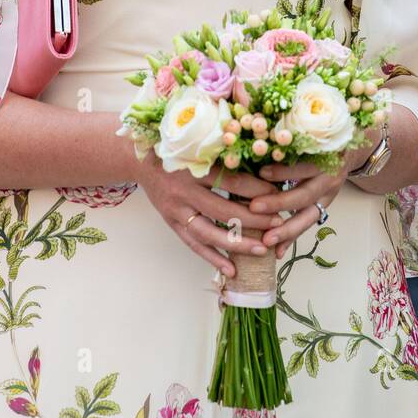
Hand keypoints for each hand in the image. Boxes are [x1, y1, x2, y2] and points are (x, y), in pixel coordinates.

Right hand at [135, 154, 284, 277]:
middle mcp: (184, 190)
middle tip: (278, 225)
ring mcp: (176, 210)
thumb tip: (265, 171)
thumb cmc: (177, 149)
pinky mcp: (171, 222)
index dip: (257, 191)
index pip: (232, 182)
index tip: (279, 196)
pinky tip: (231, 269)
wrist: (139, 158)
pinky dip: (212, 258)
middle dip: (254, 220)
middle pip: (223, 210)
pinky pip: (193, 244)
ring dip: (236, 244)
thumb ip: (225, 158)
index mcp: (195, 167)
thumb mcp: (199, 147)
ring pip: (209, 233)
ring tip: (261, 251)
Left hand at [246, 129, 383, 257]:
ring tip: (266, 241)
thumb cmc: (319, 129)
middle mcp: (329, 176)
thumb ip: (276, 118)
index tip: (261, 173)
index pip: (304, 164)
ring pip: (308, 216)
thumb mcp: (306, 121)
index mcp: (325, 154)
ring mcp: (329, 194)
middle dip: (279, 203)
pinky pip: (307, 224)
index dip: (284, 170)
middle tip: (254, 208)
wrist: (354, 144)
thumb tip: (242, 97)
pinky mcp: (323, 206)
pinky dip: (291, 239)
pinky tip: (276, 252)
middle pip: (305, 194)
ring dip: (287, 231)